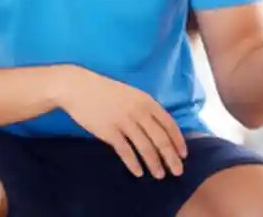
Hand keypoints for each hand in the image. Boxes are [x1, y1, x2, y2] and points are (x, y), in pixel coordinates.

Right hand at [57, 67, 187, 178]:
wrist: (78, 87)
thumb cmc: (105, 91)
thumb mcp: (131, 94)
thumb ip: (145, 109)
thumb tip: (158, 129)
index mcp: (146, 101)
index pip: (168, 124)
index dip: (177, 140)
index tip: (183, 154)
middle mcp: (139, 111)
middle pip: (160, 138)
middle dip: (170, 157)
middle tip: (177, 172)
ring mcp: (124, 122)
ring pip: (145, 147)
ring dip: (154, 163)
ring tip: (159, 175)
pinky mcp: (109, 131)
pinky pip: (125, 151)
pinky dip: (133, 164)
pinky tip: (138, 173)